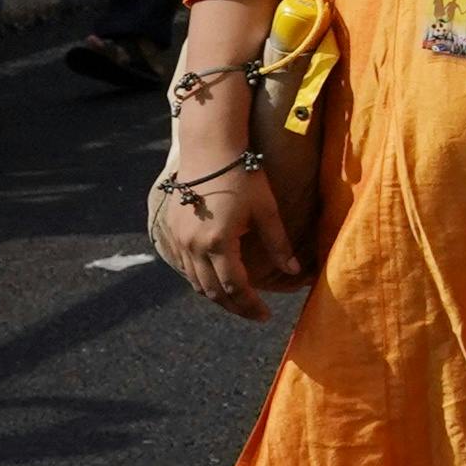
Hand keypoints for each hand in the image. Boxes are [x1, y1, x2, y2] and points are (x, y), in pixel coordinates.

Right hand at [153, 157, 302, 318]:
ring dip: (216, 296)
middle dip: (234, 307)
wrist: (208, 150)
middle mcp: (193, 246)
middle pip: (212, 291)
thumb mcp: (267, 210)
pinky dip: (199, 281)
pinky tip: (215, 281)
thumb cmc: (242, 177)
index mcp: (219, 242)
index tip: (266, 315)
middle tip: (254, 314)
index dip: (251, 305)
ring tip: (238, 302)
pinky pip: (183, 268)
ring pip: (195, 282)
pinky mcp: (170, 232)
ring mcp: (178, 240)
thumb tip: (294, 271)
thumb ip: (279, 244)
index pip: (235, 287)